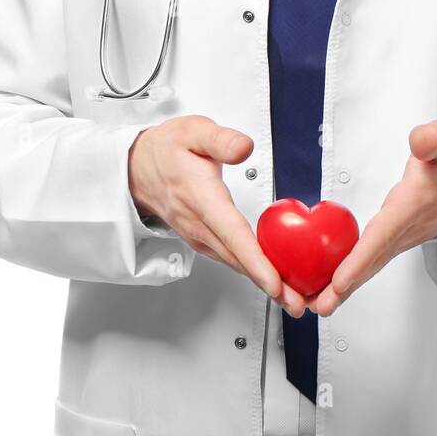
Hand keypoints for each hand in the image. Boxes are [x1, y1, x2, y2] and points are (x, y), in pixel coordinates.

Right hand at [129, 116, 309, 315]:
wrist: (137, 168)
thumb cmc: (166, 150)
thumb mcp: (192, 131)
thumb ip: (220, 139)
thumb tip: (244, 147)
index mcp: (201, 196)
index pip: (232, 234)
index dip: (255, 260)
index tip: (275, 282)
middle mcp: (199, 223)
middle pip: (238, 259)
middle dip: (269, 284)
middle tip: (300, 304)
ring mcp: (199, 235)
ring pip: (235, 264)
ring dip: (263, 283)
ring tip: (293, 299)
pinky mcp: (202, 240)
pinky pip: (230, 259)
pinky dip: (252, 272)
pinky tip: (272, 280)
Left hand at [308, 120, 436, 316]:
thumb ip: (435, 140)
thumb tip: (419, 141)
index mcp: (415, 204)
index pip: (384, 235)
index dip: (361, 259)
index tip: (340, 281)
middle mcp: (409, 227)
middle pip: (373, 260)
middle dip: (346, 286)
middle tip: (319, 306)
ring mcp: (405, 236)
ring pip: (372, 264)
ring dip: (345, 286)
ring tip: (317, 303)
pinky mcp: (400, 238)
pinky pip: (374, 258)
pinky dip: (353, 274)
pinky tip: (333, 283)